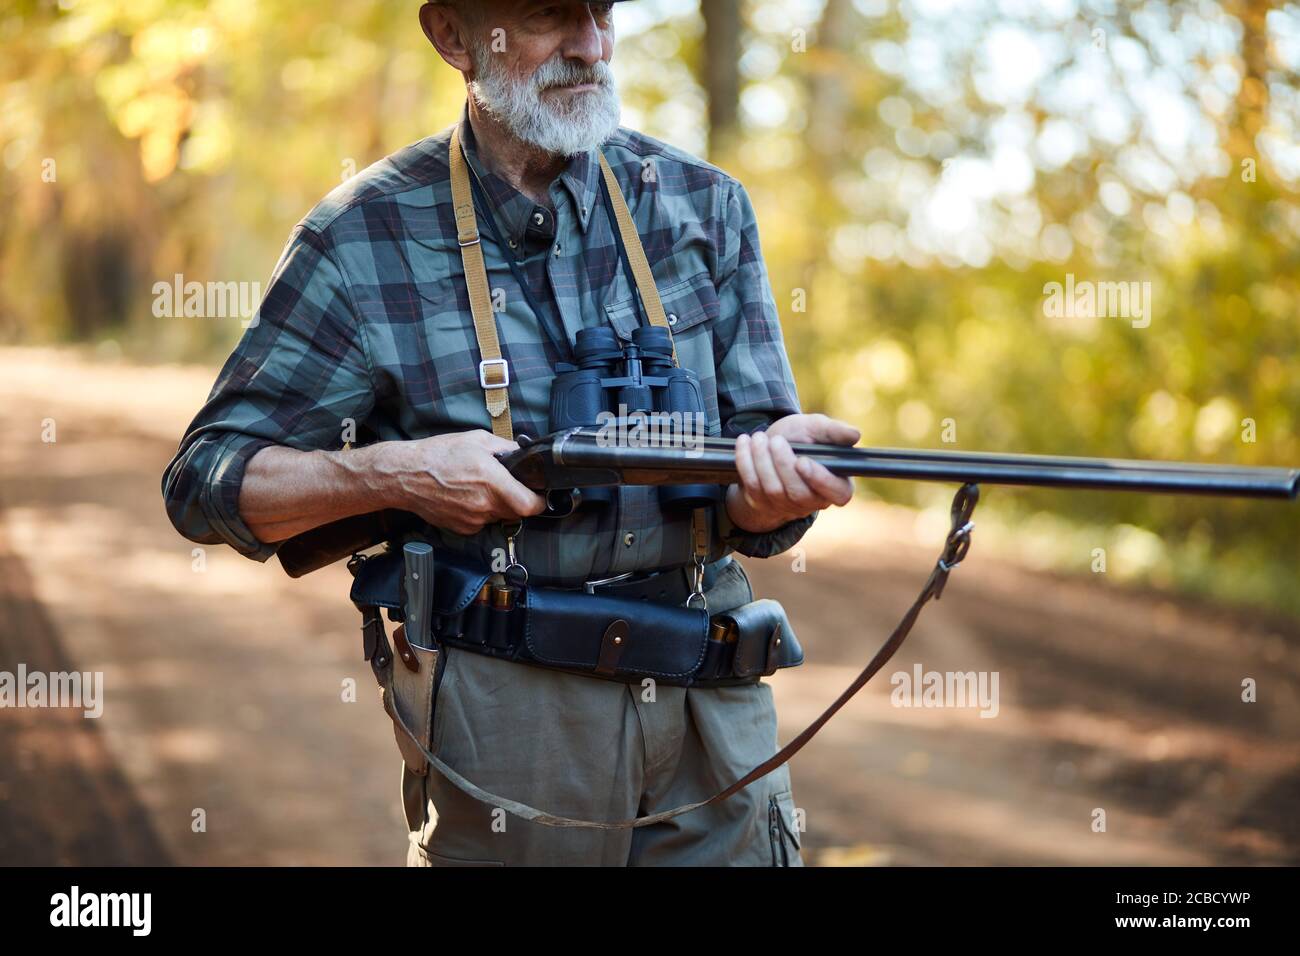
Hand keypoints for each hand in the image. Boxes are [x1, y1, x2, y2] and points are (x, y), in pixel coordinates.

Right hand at [376, 430, 545, 535]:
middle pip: (516, 511)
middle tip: (507, 484)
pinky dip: (481, 512)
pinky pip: (483, 522)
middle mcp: (484, 505)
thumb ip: (506, 448)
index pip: (529, 505)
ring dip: (498, 505)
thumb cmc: (439, 454)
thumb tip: (524, 453)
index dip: (539, 501)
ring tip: (480, 487)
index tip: (539, 494)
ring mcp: (473, 519)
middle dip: (517, 499)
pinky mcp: (462, 528)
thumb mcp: (477, 440)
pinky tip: (467, 496)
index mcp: (492, 481)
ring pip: (499, 516)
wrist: (406, 476)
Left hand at [725, 413, 860, 533]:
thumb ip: (834, 431)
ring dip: (762, 461)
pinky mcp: (763, 503)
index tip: (802, 461)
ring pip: (773, 490)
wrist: (770, 444)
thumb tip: (856, 434)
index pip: (838, 494)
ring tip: (759, 438)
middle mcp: (813, 501)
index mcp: (837, 484)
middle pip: (798, 493)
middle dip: (783, 464)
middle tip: (775, 440)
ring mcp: (787, 506)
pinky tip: (744, 443)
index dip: (820, 480)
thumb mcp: (816, 428)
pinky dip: (745, 462)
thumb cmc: (801, 438)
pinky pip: (753, 486)